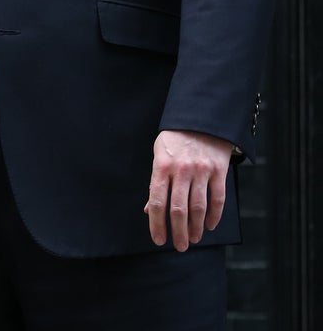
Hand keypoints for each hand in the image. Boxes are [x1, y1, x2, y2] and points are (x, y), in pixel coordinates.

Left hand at [144, 129, 233, 250]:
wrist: (200, 120)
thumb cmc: (175, 140)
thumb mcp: (159, 155)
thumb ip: (156, 182)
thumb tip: (148, 210)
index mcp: (162, 166)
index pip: (156, 200)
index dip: (157, 223)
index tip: (159, 239)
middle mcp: (181, 169)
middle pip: (178, 208)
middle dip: (178, 232)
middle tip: (180, 246)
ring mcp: (201, 170)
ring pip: (198, 207)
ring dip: (196, 227)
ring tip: (194, 239)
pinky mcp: (218, 170)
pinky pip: (218, 198)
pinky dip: (214, 215)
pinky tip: (210, 225)